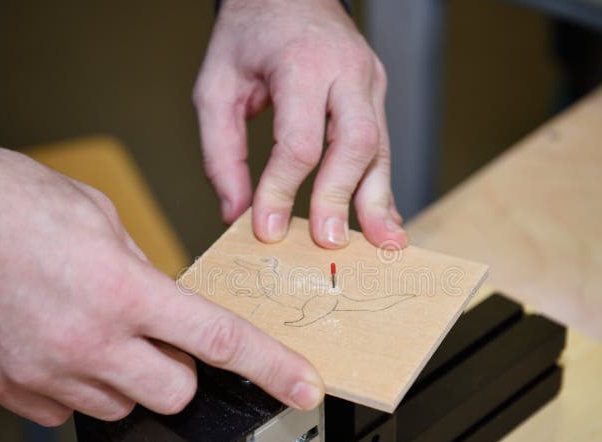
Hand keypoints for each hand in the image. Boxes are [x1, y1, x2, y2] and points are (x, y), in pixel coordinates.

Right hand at [0, 132, 323, 425]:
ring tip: (97, 329)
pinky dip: (80, 384)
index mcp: (122, 289)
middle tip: (159, 336)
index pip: (218, 340)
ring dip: (129, 375)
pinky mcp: (13, 391)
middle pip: (177, 391)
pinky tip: (61, 344)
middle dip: (182, 369)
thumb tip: (163, 302)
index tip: (301, 387)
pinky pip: (72, 408)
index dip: (271, 369)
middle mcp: (88, 341)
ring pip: (124, 404)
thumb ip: (142, 268)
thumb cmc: (3, 202)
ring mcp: (48, 373)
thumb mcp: (97, 216)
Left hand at [194, 0, 406, 248]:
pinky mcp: (378, 94)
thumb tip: (235, 211)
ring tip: (381, 245)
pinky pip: (383, 147)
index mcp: (301, 64)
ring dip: (377, 201)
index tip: (266, 230)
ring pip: (380, 149)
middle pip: (354, 144)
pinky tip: (385, 220)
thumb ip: (221, 151)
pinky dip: (381, 187)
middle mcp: (346, 71)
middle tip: (327, 242)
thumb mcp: (216, 87)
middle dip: (339, 198)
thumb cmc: (250, 37)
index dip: (282, 191)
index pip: (299, 142)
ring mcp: (370, 82)